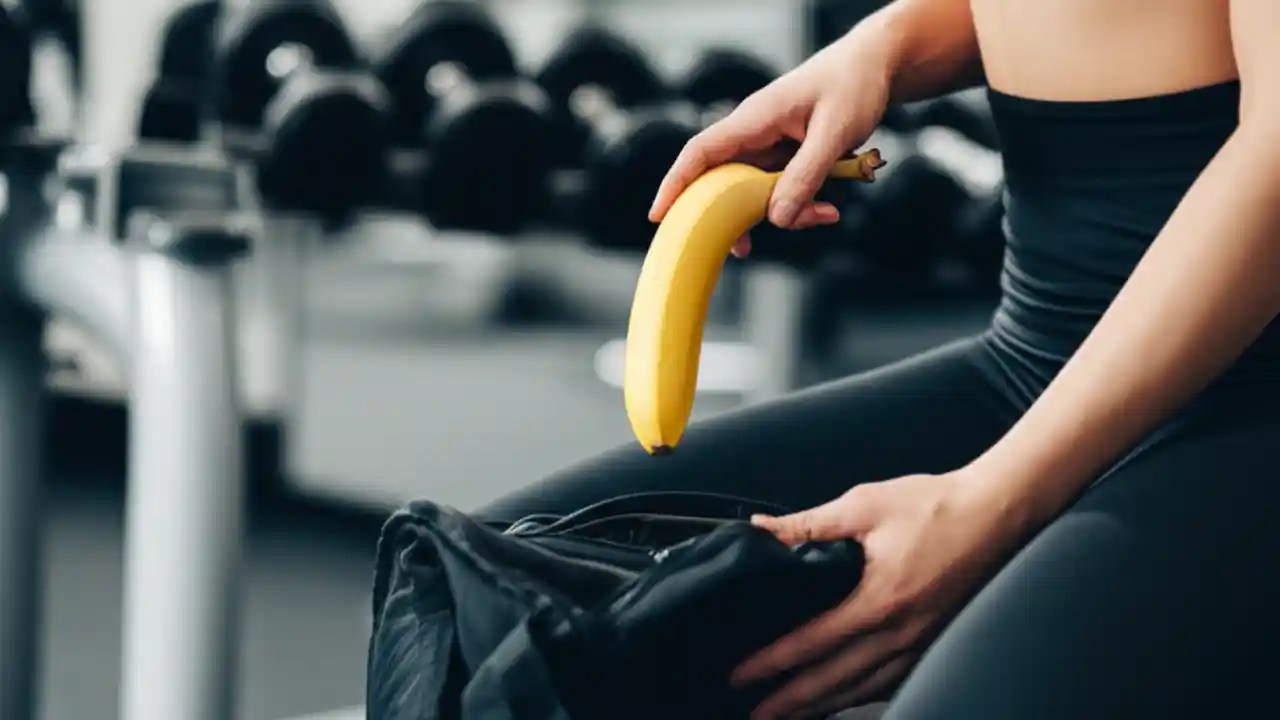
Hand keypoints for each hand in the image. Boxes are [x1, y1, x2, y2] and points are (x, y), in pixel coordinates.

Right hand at [648, 37, 892, 258]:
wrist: (875, 67)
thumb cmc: (853, 87)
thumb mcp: (835, 132)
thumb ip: (806, 175)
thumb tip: (777, 219)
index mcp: (753, 119)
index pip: (701, 153)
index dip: (676, 184)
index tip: (659, 216)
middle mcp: (753, 134)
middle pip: (724, 183)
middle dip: (735, 217)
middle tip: (745, 249)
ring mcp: (768, 146)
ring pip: (756, 193)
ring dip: (783, 213)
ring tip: (825, 214)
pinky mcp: (785, 156)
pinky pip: (781, 190)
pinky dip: (800, 205)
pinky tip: (828, 209)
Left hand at [732, 472, 1030, 718]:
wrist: (998, 511)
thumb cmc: (937, 505)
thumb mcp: (865, 504)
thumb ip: (808, 524)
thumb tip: (763, 530)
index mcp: (879, 600)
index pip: (811, 643)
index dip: (771, 662)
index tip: (740, 675)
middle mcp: (901, 632)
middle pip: (834, 682)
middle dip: (790, 702)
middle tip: (756, 715)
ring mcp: (922, 643)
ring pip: (863, 690)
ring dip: (823, 706)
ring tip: (791, 715)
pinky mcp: (936, 641)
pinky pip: (892, 682)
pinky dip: (861, 696)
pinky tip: (845, 699)